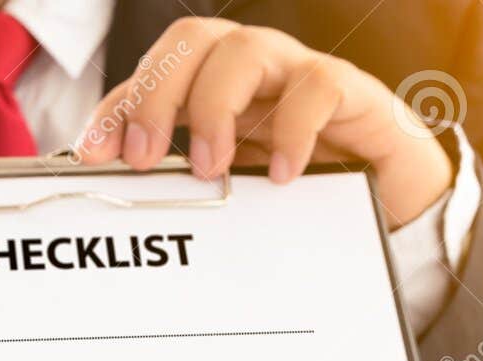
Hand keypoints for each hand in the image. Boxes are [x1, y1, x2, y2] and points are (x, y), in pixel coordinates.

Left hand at [77, 19, 453, 228]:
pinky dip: (291, 129)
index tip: (93, 154)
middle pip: (192, 40)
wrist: (388, 197)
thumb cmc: (301, 187)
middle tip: (144, 158)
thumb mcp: (230, 190)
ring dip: (214, 107)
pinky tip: (280, 174)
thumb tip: (117, 194)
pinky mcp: (350, 92)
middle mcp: (250, 69)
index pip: (152, 75)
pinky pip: (316, 86)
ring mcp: (297, 74)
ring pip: (246, 49)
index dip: (117, 108)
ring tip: (209, 168)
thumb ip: (181, 183)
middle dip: (156, 96)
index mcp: (212, 86)